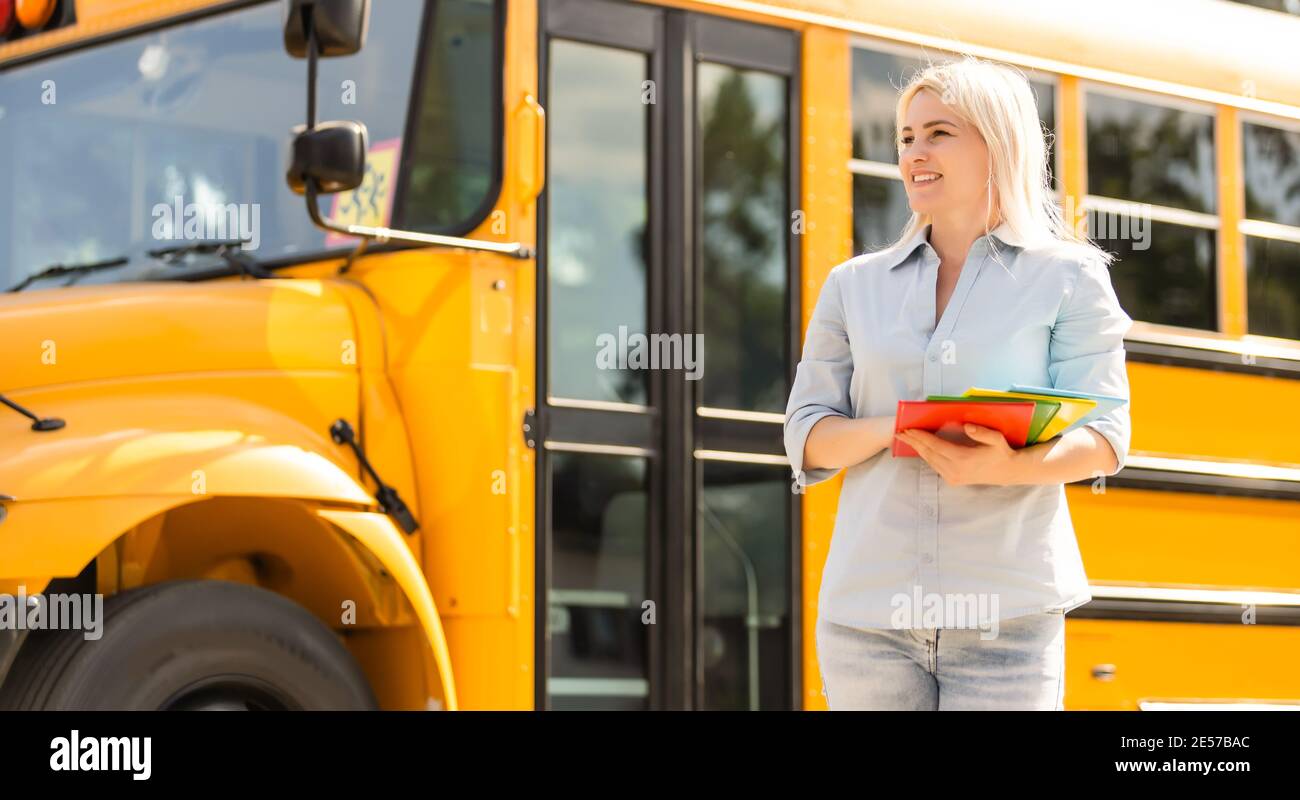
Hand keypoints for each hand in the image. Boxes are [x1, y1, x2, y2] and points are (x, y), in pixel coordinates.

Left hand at [895, 423, 1022, 485]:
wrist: (1008, 472)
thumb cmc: (1001, 453)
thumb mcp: (996, 440)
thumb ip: (982, 432)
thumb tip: (966, 426)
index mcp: (963, 459)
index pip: (935, 446)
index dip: (921, 437)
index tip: (909, 429)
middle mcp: (955, 470)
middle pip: (928, 453)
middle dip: (913, 442)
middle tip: (899, 433)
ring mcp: (953, 477)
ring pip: (929, 460)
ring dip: (917, 449)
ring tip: (906, 439)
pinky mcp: (953, 480)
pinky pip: (935, 465)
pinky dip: (926, 455)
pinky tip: (920, 448)